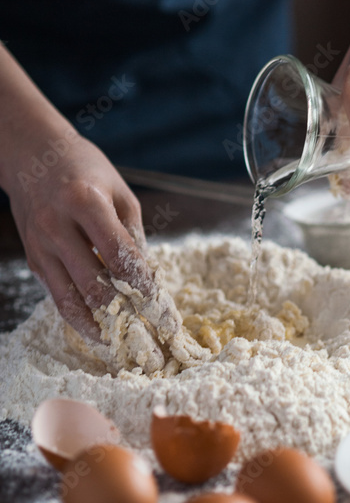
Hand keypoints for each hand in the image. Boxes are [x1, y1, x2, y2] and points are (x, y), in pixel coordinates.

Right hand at [3, 131, 153, 340]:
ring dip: (101, 326)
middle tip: (150, 335)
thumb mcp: (120, 193)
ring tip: (125, 344)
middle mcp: (57, 227)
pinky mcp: (34, 262)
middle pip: (95, 285)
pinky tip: (101, 332)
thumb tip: (149, 280)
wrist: (33, 157)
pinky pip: (58, 298)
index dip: (144, 288)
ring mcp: (41, 247)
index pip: (120, 257)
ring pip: (72, 300)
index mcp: (85, 203)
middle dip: (126, 314)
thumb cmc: (85, 170)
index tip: (163, 310)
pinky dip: (80, 318)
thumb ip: (134, 236)